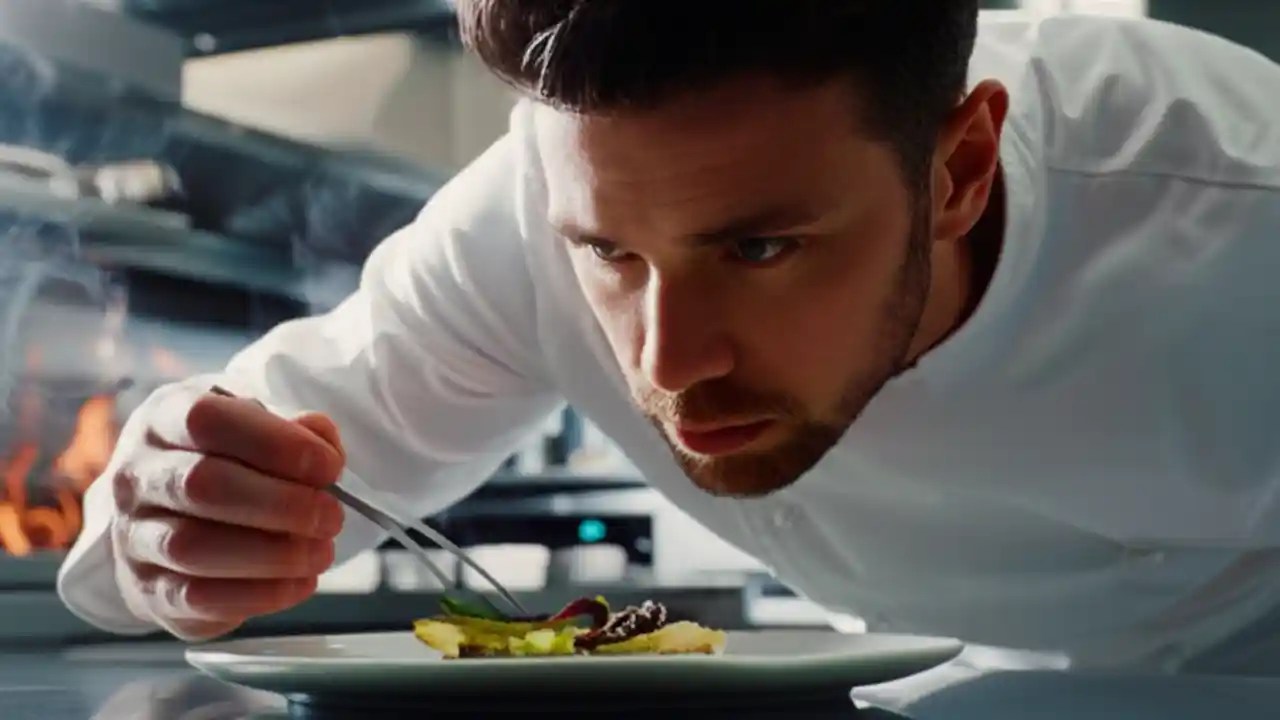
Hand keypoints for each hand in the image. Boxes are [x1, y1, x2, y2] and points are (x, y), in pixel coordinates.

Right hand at [108, 383, 346, 640]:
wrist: (164, 517)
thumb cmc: (226, 463)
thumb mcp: (256, 430)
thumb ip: (296, 433)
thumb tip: (324, 451)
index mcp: (163, 420)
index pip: (207, 420)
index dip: (276, 443)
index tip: (329, 467)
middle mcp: (136, 476)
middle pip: (201, 485)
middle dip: (282, 504)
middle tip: (332, 517)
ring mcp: (133, 537)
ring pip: (192, 548)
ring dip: (273, 555)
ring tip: (320, 553)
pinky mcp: (146, 591)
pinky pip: (195, 599)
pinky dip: (259, 594)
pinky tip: (299, 583)